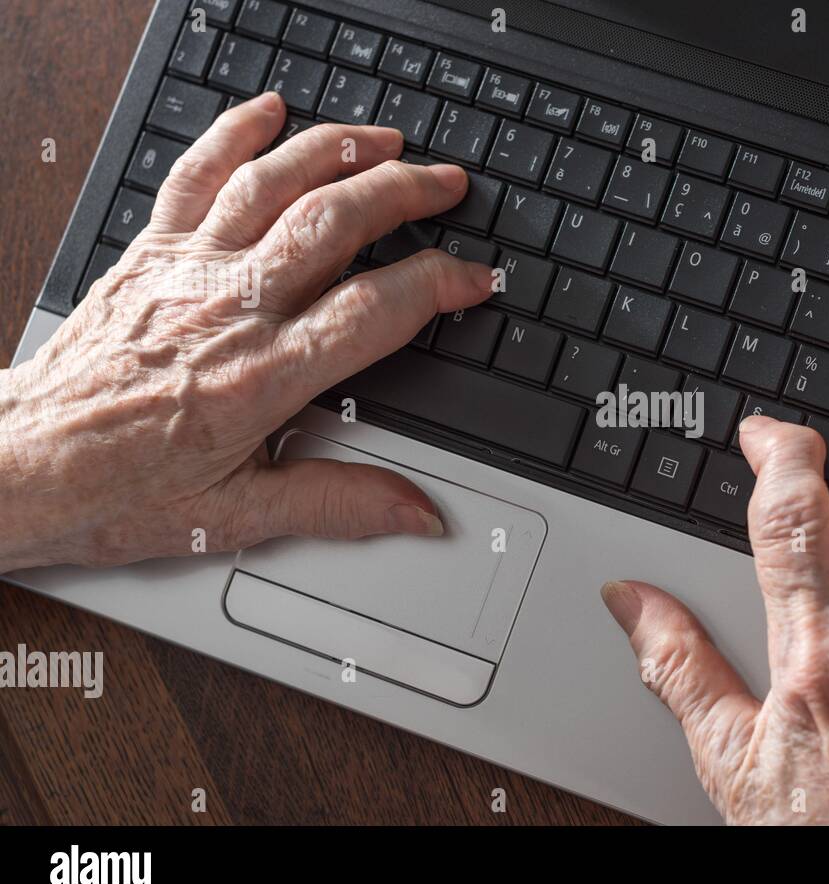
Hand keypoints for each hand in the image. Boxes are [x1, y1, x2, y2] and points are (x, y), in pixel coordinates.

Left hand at [0, 93, 492, 572]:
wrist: (23, 464)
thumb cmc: (119, 489)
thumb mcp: (240, 516)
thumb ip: (340, 505)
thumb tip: (417, 511)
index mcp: (264, 377)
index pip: (376, 309)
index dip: (438, 284)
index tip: (473, 277)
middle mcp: (231, 309)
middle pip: (335, 222)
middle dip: (404, 193)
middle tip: (446, 185)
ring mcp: (189, 271)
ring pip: (275, 184)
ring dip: (338, 151)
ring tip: (386, 142)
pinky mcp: (151, 254)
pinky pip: (196, 176)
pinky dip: (234, 134)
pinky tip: (268, 112)